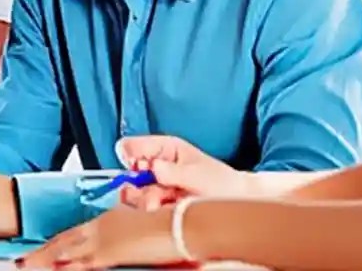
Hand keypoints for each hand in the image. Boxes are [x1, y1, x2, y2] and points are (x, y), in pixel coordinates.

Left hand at [15, 205, 183, 270]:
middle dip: (42, 253)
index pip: (75, 234)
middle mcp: (102, 227)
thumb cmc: (171, 227)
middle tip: (23, 260)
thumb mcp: (143, 228)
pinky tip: (50, 268)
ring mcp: (104, 239)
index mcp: (110, 221)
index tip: (43, 251)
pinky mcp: (111, 252)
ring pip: (65, 251)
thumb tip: (123, 239)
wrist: (184, 224)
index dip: (57, 244)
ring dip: (44, 259)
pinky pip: (81, 262)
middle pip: (64, 242)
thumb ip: (128, 235)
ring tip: (26, 265)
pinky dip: (65, 265)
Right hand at [115, 135, 247, 209]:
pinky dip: (152, 215)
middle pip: (126, 175)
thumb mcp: (198, 174)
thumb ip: (174, 171)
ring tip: (170, 205)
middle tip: (159, 194)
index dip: (130, 157)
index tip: (140, 169)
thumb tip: (153, 168)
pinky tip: (170, 213)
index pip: (130, 147)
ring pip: (132, 196)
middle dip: (139, 187)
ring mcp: (154, 188)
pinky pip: (141, 212)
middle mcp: (154, 167)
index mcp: (163, 149)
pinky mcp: (156, 207)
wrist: (235, 207)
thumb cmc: (221, 182)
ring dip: (147, 203)